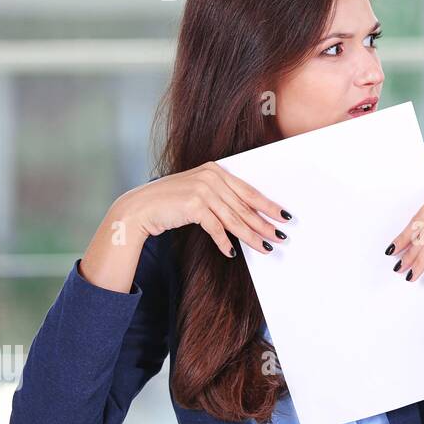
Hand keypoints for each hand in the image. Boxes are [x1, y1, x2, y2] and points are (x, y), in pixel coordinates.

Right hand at [113, 162, 290, 258]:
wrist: (140, 208)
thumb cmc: (171, 202)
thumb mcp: (199, 193)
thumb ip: (221, 197)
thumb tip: (248, 216)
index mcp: (216, 170)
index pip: (249, 190)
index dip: (268, 205)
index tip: (284, 215)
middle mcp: (211, 177)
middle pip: (245, 206)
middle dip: (264, 223)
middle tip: (280, 236)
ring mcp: (202, 190)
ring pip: (234, 219)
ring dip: (251, 236)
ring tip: (265, 248)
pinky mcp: (193, 206)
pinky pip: (216, 228)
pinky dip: (225, 242)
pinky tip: (232, 253)